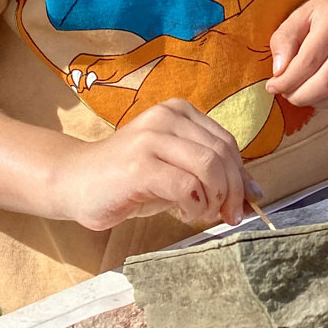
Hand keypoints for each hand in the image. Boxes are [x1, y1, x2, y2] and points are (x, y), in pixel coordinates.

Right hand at [49, 98, 256, 232]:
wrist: (73, 181)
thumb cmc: (128, 179)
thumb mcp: (174, 168)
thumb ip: (209, 173)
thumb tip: (254, 193)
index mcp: (179, 112)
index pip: (226, 142)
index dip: (241, 174)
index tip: (246, 201)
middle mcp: (167, 117)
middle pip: (222, 153)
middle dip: (234, 190)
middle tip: (231, 215)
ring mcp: (152, 138)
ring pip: (209, 166)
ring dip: (216, 198)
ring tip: (205, 214)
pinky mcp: (140, 165)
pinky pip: (186, 185)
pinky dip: (196, 205)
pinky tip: (187, 213)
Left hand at [264, 0, 327, 114]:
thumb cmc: (327, 12)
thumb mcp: (301, 15)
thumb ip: (284, 40)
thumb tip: (279, 73)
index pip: (308, 62)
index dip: (286, 81)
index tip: (272, 86)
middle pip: (326, 83)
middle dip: (299, 96)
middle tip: (287, 94)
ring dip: (315, 103)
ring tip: (304, 93)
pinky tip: (326, 96)